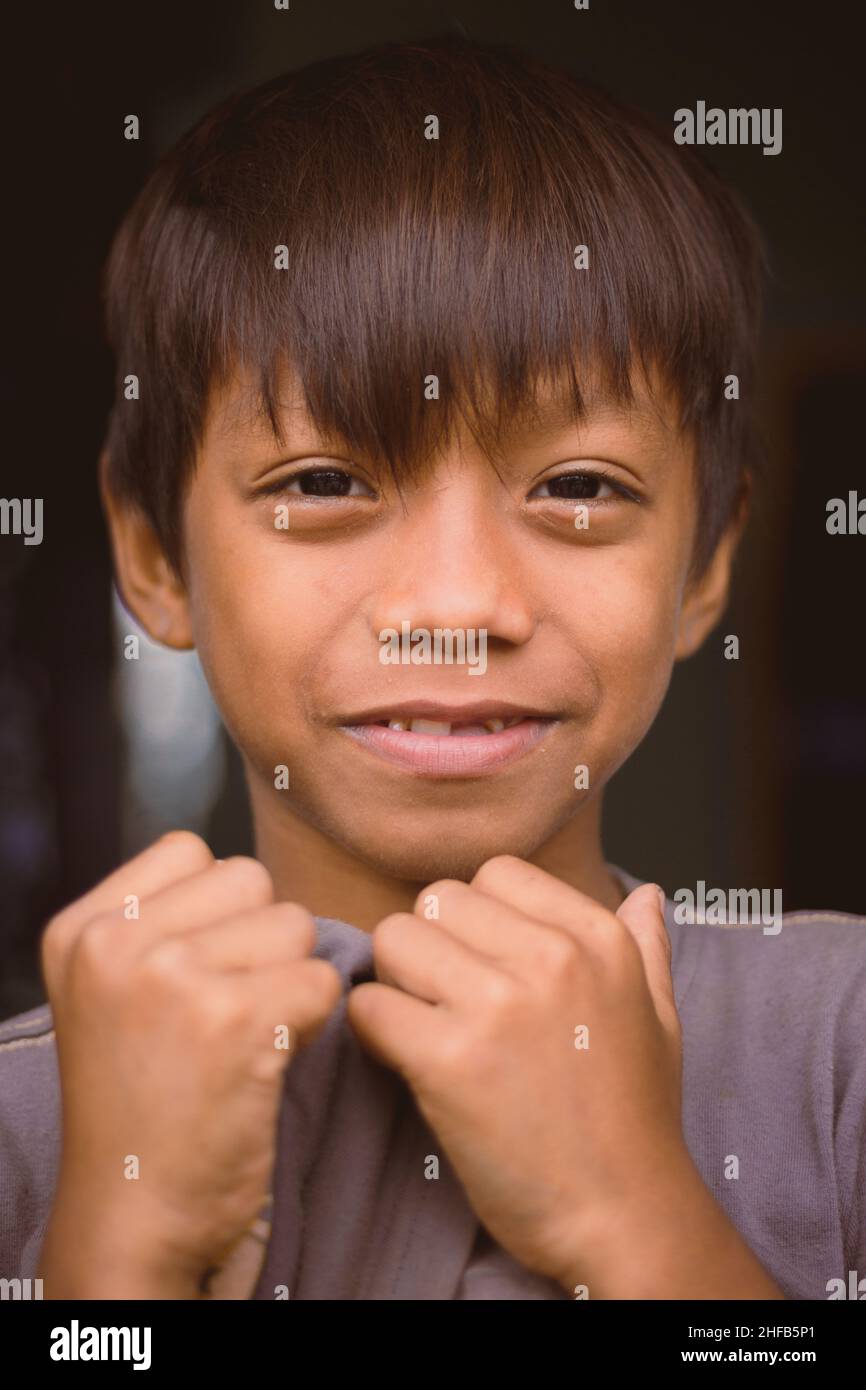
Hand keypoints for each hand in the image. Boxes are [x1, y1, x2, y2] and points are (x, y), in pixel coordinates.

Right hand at [37, 831, 341, 1296]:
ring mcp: (171, 975)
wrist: (135, 1214)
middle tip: (227, 1011)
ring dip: (290, 980)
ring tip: (244, 1038)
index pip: (190, 849)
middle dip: (260, 940)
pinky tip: (267, 1063)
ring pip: (294, 925)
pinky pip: (323, 980)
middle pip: (251, 880)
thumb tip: (253, 878)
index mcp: (81, 928)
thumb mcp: (111, 991)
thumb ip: (160, 921)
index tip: (196, 974)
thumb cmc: (142, 1101)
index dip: (218, 909)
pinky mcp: (233, 1019)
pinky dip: (315, 1022)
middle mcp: (115, 942)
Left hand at [346, 855, 684, 1288]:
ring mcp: (500, 1005)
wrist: (625, 1216)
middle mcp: (551, 957)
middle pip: (436, 901)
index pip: (495, 873)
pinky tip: (402, 1060)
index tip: (478, 965)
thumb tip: (645, 891)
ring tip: (419, 1027)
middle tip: (439, 999)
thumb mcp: (659, 1018)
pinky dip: (372, 1032)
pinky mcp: (450, 1060)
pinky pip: (370, 1006)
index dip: (474, 918)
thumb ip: (646, 946)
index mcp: (599, 938)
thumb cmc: (636, 1119)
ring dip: (394, 983)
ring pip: (395, 940)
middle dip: (428, 945)